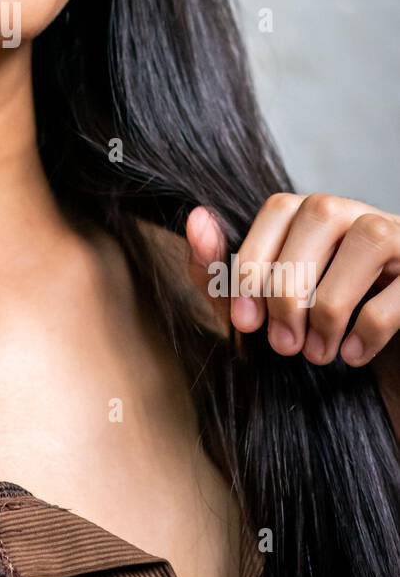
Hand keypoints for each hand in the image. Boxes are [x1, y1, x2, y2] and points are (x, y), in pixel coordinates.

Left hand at [186, 195, 399, 365]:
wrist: (382, 368)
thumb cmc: (314, 328)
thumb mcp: (261, 307)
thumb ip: (223, 272)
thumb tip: (195, 218)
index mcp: (315, 214)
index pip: (278, 208)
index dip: (253, 261)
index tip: (243, 322)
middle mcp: (359, 213)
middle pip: (317, 217)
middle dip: (289, 288)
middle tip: (282, 345)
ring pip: (365, 242)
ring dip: (330, 307)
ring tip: (317, 354)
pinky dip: (369, 328)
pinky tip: (353, 354)